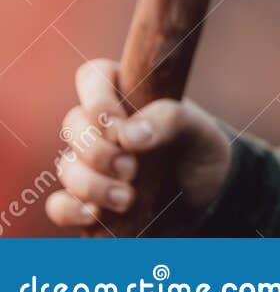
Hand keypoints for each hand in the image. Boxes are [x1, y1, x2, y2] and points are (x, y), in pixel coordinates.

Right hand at [46, 58, 232, 232]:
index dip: (95, 97)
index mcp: (128, 96)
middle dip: (97, 151)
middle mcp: (102, 128)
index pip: (93, 77)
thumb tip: (130, 135)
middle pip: (73, 125)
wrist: (208, 196)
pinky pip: (59, 205)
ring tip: (127, 199)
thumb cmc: (200, 150)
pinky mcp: (87, 201)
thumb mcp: (200, 130)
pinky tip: (96, 214)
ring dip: (91, 185)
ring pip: (66, 167)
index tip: (117, 125)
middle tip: (131, 168)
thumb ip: (172, 119)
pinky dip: (71, 210)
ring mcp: (91, 165)